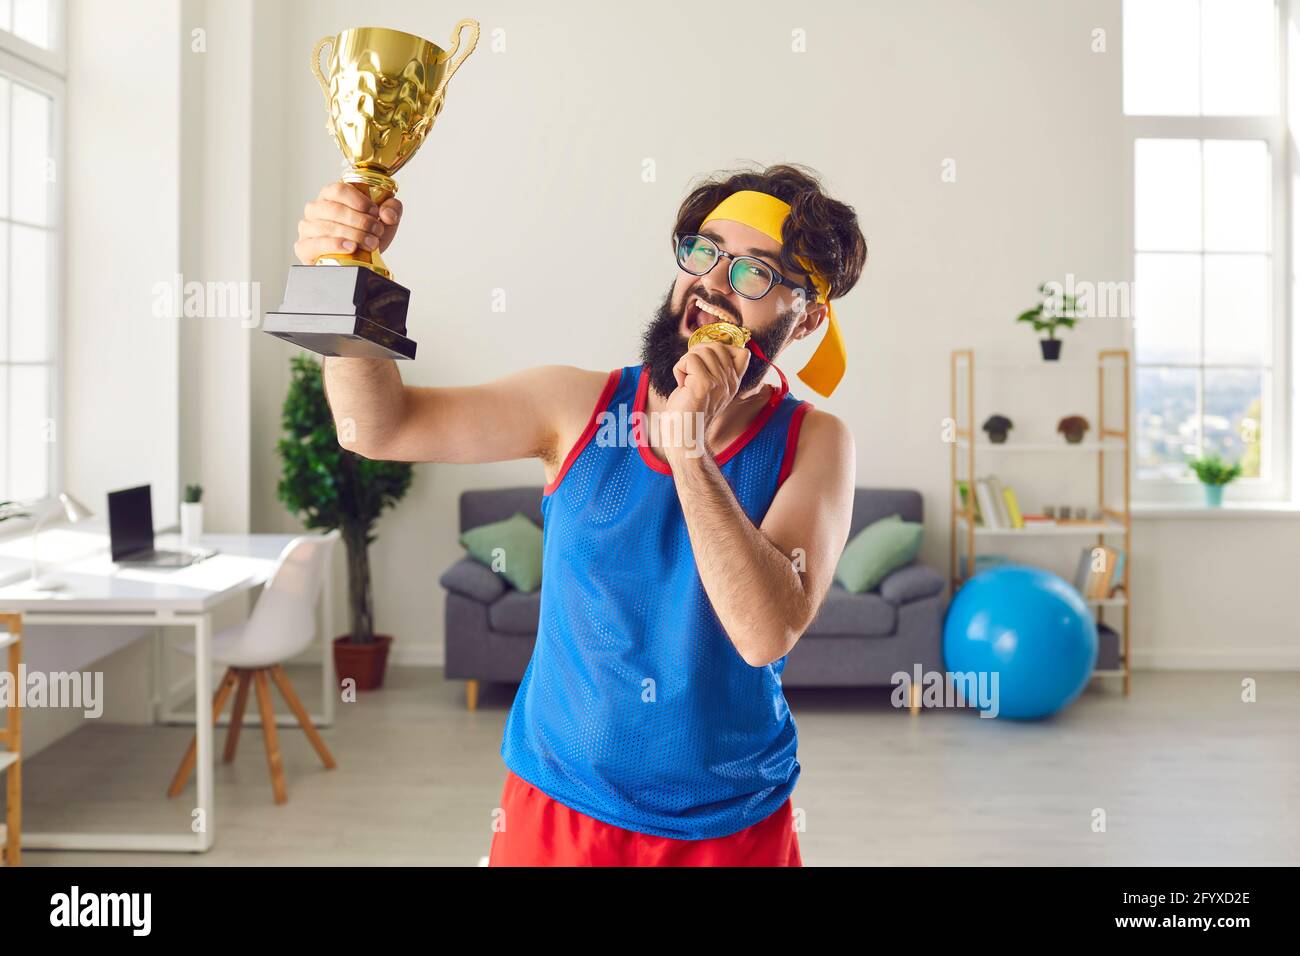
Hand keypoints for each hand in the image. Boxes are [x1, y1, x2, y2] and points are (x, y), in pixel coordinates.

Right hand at [294, 181, 402, 264]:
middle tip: (377, 231)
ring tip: (370, 243)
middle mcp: (316, 208)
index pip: (339, 190)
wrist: (360, 260)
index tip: (375, 212)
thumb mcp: (385, 219)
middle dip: (361, 221)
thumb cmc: (367, 234)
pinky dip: (334, 245)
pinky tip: (350, 247)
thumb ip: (392, 208)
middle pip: (335, 209)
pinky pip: (314, 244)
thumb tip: (387, 214)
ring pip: (327, 227)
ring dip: (353, 235)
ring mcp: (307, 227)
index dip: (359, 201)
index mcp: (331, 195)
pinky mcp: (304, 247)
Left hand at [664, 341, 749, 459]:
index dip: (723, 349)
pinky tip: (681, 384)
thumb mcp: (709, 388)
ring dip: (686, 362)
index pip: (743, 352)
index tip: (707, 364)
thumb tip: (705, 347)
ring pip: (702, 350)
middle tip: (690, 372)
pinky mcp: (704, 384)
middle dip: (697, 353)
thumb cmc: (690, 411)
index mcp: (734, 382)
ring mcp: (719, 383)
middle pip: (716, 346)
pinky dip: (679, 369)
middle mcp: (730, 382)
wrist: (684, 436)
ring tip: (686, 380)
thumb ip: (714, 369)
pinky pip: (689, 359)